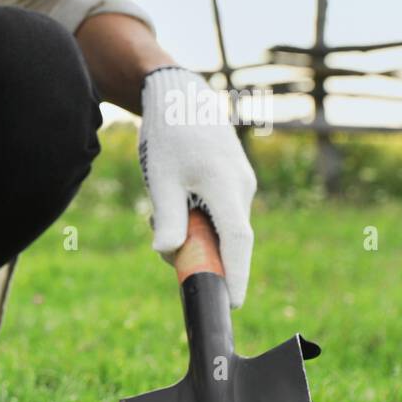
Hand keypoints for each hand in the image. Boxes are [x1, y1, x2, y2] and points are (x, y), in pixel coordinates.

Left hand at [139, 67, 257, 306]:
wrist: (180, 98)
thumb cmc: (168, 135)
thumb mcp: (160, 178)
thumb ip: (168, 217)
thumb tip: (167, 253)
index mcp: (226, 186)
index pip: (237, 241)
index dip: (236, 274)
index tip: (232, 304)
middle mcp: (241, 188)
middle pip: (225, 239)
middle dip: (198, 253)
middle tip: (165, 249)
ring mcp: (241, 184)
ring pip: (219, 227)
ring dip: (191, 232)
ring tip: (159, 207)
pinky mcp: (234, 181)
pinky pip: (218, 213)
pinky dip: (196, 218)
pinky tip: (172, 198)